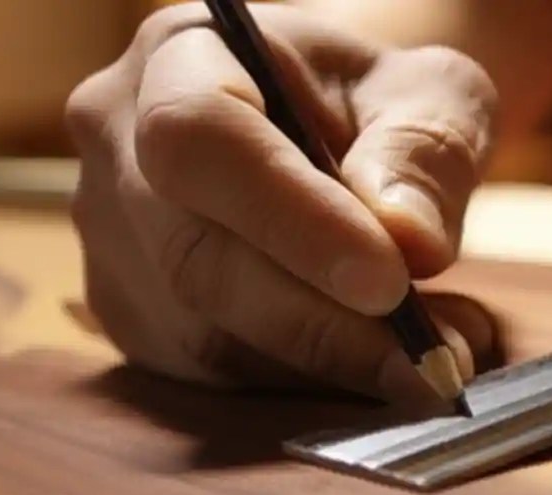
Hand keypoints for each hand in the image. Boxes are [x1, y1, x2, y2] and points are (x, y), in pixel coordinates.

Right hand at [65, 3, 496, 401]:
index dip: (291, 218)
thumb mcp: (431, 91)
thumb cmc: (380, 100)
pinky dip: (311, 384)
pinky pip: (215, 375)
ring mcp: (113, 241)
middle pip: (193, 255)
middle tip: (434, 358)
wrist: (331, 127)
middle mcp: (116, 145)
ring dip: (330, 365)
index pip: (202, 137)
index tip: (391, 280)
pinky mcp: (138, 318)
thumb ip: (427, 150)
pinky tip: (385, 365)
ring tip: (438, 355)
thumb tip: (410, 244)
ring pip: (203, 334)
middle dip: (321, 322)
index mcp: (178, 53)